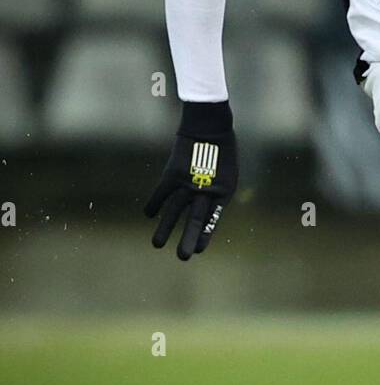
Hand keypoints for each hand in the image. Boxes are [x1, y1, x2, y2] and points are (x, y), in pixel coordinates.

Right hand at [144, 101, 237, 259]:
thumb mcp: (227, 173)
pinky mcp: (173, 173)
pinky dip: (154, 204)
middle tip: (183, 258)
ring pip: (174, 210)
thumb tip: (207, 209)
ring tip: (157, 245)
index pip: (212, 218)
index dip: (205, 234)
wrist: (209, 126)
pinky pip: (161, 193)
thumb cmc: (221, 150)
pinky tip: (148, 216)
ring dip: (165, 228)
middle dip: (188, 239)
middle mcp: (206, 189)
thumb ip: (217, 191)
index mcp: (223, 191)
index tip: (199, 251)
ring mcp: (188, 182)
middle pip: (195, 219)